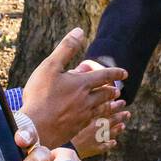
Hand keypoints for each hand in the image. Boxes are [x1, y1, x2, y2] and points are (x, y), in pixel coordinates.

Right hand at [20, 29, 125, 149]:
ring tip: (112, 105)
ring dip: (109, 106)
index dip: (116, 73)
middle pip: (105, 95)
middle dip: (112, 91)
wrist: (35, 128)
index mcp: (82, 84)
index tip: (125, 73)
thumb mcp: (50, 66)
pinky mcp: (76, 130)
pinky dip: (100, 121)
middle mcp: (86, 101)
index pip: (104, 76)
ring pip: (101, 110)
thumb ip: (66, 48)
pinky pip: (94, 124)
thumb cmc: (40, 95)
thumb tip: (79, 31)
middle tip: (117, 91)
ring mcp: (82, 117)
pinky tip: (96, 122)